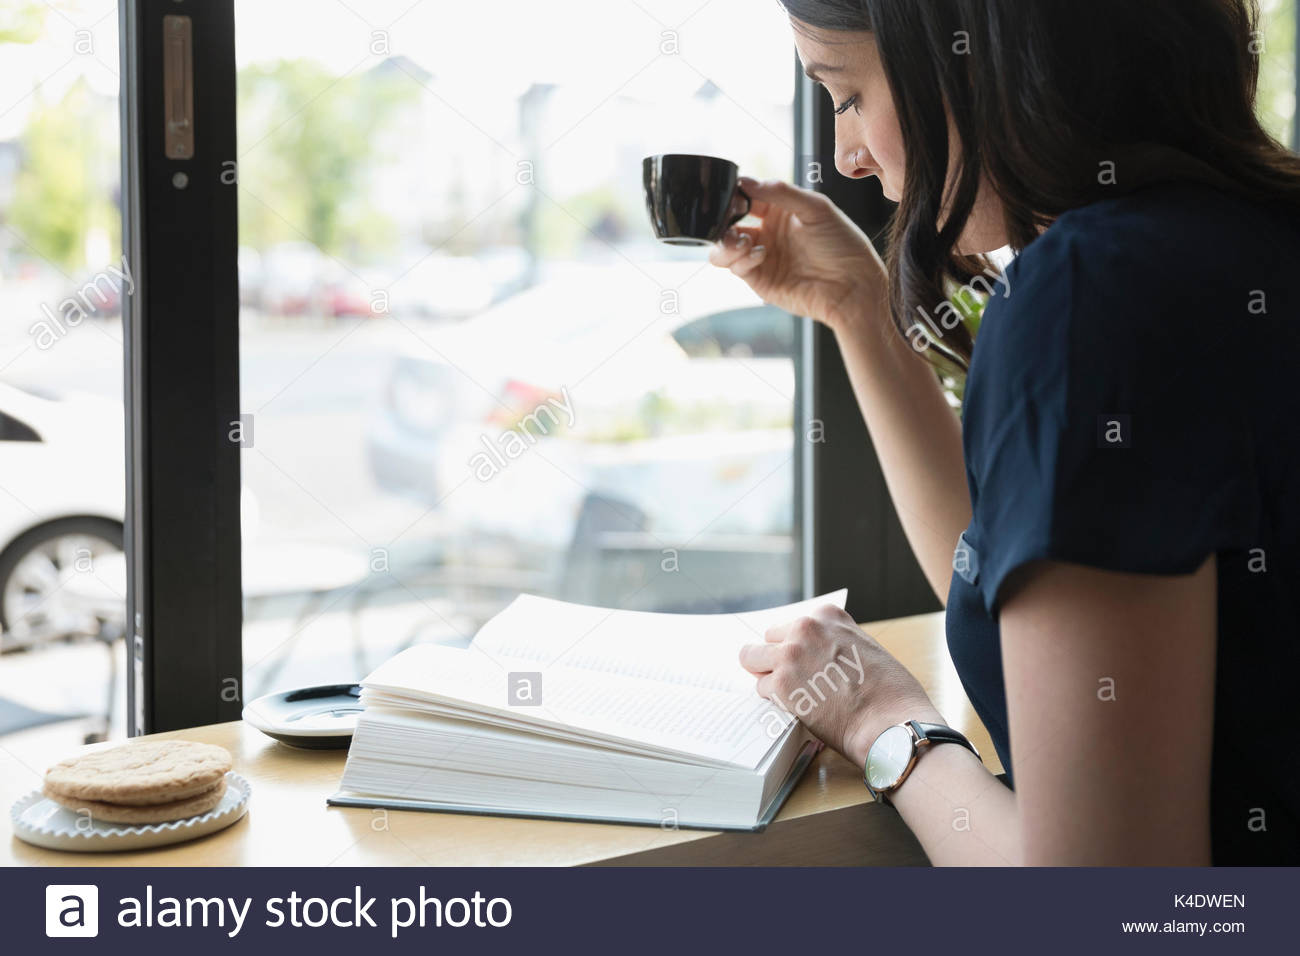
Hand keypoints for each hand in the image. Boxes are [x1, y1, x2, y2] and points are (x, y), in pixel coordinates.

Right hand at [708, 177, 887, 332]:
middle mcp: (767, 233)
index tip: (730, 192)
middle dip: (722, 220)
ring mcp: (761, 258)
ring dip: (726, 242)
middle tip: (728, 218)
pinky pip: (736, 268)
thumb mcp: (816, 208)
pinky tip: (759, 253)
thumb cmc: (843, 244)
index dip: (734, 194)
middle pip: (728, 223)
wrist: (853, 286)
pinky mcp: (760, 281)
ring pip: (724, 248)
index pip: (746, 197)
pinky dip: (740, 259)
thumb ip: (782, 192)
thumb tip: (745, 182)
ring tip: (742, 240)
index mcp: (779, 210)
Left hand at [739, 603, 943, 766]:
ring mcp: (790, 654)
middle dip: (778, 658)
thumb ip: (835, 641)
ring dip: (767, 675)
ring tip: (791, 694)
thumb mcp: (865, 646)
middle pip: (770, 639)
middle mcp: (806, 628)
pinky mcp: (780, 684)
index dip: (799, 647)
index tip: (808, 662)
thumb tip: (817, 654)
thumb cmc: (889, 692)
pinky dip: (775, 701)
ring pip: (753, 658)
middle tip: (796, 680)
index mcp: (828, 616)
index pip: (794, 625)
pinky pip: (761, 688)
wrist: (890, 723)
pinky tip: (799, 708)